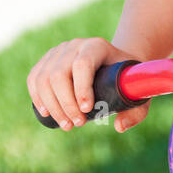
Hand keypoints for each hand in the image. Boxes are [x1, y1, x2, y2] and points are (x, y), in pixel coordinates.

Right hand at [27, 37, 149, 133]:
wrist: (114, 62)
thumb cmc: (127, 79)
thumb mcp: (138, 92)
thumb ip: (136, 111)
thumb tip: (119, 127)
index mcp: (97, 46)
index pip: (83, 65)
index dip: (81, 89)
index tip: (86, 111)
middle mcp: (75, 45)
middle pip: (59, 73)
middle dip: (66, 104)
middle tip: (77, 124)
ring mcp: (58, 51)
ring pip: (44, 78)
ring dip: (52, 105)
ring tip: (66, 125)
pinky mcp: (47, 61)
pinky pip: (34, 78)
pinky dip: (37, 97)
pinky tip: (46, 112)